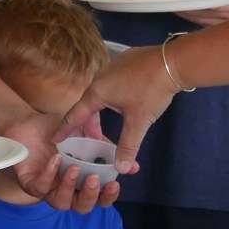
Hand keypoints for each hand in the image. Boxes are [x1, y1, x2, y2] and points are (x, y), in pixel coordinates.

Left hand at [4, 107, 119, 210]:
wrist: (30, 122)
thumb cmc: (60, 133)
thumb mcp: (89, 138)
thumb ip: (109, 153)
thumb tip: (135, 167)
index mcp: (82, 183)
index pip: (98, 199)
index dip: (107, 196)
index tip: (114, 184)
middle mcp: (66, 190)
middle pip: (82, 207)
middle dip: (90, 195)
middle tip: (93, 179)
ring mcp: (48, 190)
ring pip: (61, 203)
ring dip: (69, 186)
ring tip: (74, 168)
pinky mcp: (30, 184)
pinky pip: (40, 187)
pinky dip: (49, 174)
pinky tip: (56, 159)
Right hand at [57, 47, 176, 181]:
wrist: (173, 61)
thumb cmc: (151, 91)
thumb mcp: (139, 121)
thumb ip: (128, 145)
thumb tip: (121, 168)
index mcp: (97, 92)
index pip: (75, 114)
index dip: (65, 129)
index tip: (55, 138)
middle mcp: (99, 78)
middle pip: (88, 104)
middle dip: (89, 123)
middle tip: (92, 139)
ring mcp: (112, 66)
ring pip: (101, 91)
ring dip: (102, 108)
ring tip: (111, 119)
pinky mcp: (126, 60)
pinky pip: (113, 80)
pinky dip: (114, 93)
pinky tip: (127, 97)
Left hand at [176, 0, 228, 25]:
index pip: (208, 6)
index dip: (192, 4)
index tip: (178, 0)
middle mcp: (227, 18)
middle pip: (201, 16)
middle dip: (184, 10)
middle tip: (169, 3)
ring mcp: (223, 24)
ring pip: (200, 22)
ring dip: (185, 16)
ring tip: (172, 7)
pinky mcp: (220, 27)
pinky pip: (202, 25)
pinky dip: (191, 19)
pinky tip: (182, 12)